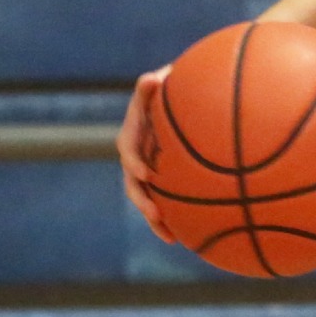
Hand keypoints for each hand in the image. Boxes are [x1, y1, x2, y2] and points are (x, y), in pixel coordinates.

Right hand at [118, 65, 172, 241]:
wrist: (183, 98)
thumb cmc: (174, 86)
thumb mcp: (164, 80)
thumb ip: (154, 85)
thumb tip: (150, 79)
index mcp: (134, 131)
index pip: (128, 148)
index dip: (134, 162)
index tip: (146, 174)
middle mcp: (138, 153)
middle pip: (132, 181)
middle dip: (142, 200)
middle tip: (155, 214)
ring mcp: (149, 168)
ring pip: (147, 198)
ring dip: (154, 219)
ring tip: (170, 237)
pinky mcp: (162, 179)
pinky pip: (165, 201)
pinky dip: (172, 219)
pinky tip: (187, 237)